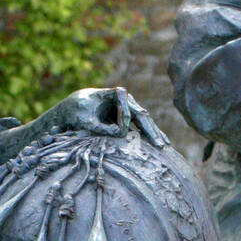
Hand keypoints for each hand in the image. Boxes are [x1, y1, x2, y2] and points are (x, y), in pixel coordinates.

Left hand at [52, 86, 168, 146]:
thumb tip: (120, 134)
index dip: (125, 122)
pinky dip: (150, 134)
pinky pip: (142, 126)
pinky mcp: (129, 116)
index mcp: (117, 93)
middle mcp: (127, 99)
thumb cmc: (79, 112)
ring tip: (165, 146)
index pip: (127, 110)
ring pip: (145, 121)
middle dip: (150, 131)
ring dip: (154, 134)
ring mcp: (130, 107)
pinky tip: (162, 142)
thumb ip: (100, 127)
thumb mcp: (86, 121)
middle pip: (142, 115)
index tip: (120, 134)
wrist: (76, 106)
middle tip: (159, 145)